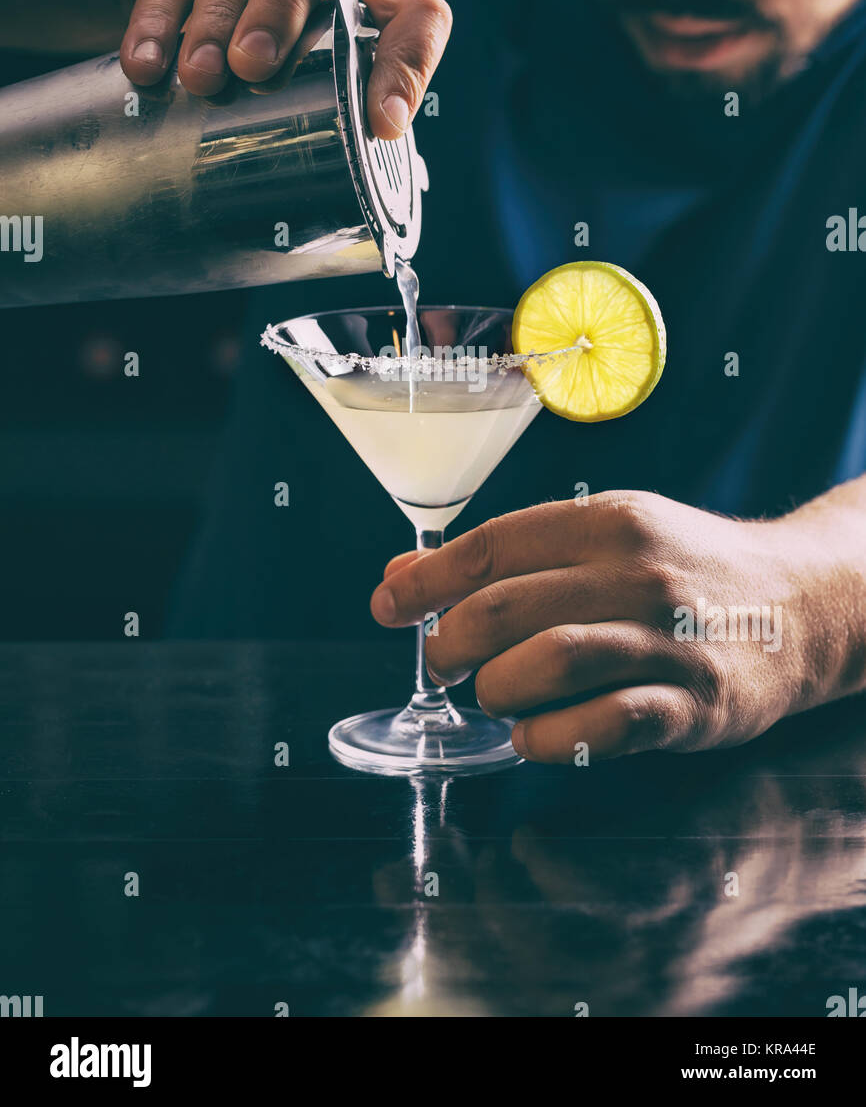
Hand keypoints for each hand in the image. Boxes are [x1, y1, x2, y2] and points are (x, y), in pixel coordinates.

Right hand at [118, 0, 451, 135]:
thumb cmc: (264, 35)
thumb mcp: (304, 65)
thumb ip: (326, 107)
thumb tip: (347, 176)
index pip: (416, 14)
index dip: (410, 65)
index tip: (384, 125)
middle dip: (279, 15)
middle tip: (252, 70)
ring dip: (214, 21)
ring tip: (199, 78)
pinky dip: (155, 20)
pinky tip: (144, 65)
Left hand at [370, 490, 859, 763]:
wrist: (801, 603)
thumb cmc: (683, 570)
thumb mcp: (608, 534)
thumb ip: (512, 555)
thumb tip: (402, 579)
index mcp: (608, 520)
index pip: (491, 546)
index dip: (426, 582)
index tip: (389, 608)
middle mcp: (636, 573)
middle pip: (504, 609)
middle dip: (448, 645)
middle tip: (443, 664)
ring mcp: (667, 641)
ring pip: (546, 666)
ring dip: (495, 691)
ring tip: (495, 696)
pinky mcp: (694, 705)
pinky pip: (601, 728)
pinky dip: (547, 739)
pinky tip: (534, 735)